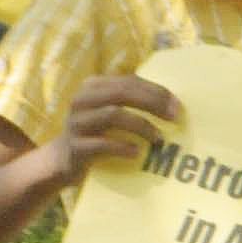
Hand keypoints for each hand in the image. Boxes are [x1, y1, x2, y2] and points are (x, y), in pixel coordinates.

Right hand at [47, 73, 181, 184]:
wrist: (64, 160)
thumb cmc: (97, 135)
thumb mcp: (110, 113)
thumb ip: (131, 103)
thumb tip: (173, 105)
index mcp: (93, 87)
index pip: (129, 81)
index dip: (155, 91)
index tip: (177, 105)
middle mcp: (83, 100)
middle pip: (122, 93)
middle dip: (152, 103)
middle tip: (174, 118)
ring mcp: (77, 122)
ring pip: (113, 114)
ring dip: (141, 125)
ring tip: (159, 139)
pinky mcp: (76, 146)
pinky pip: (102, 143)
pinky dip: (123, 147)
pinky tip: (137, 153)